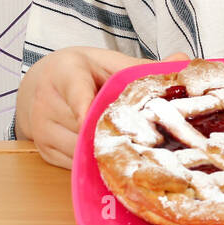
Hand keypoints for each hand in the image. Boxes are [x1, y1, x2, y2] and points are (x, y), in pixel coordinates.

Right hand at [19, 47, 190, 168]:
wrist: (41, 83)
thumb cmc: (82, 71)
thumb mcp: (107, 63)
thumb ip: (141, 67)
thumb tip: (182, 60)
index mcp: (65, 72)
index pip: (75, 90)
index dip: (84, 105)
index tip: (92, 120)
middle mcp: (46, 102)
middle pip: (84, 128)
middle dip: (115, 135)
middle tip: (151, 142)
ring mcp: (42, 129)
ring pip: (80, 150)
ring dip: (106, 153)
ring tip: (136, 151)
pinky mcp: (43, 151)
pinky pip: (74, 164)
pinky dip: (95, 164)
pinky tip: (115, 160)